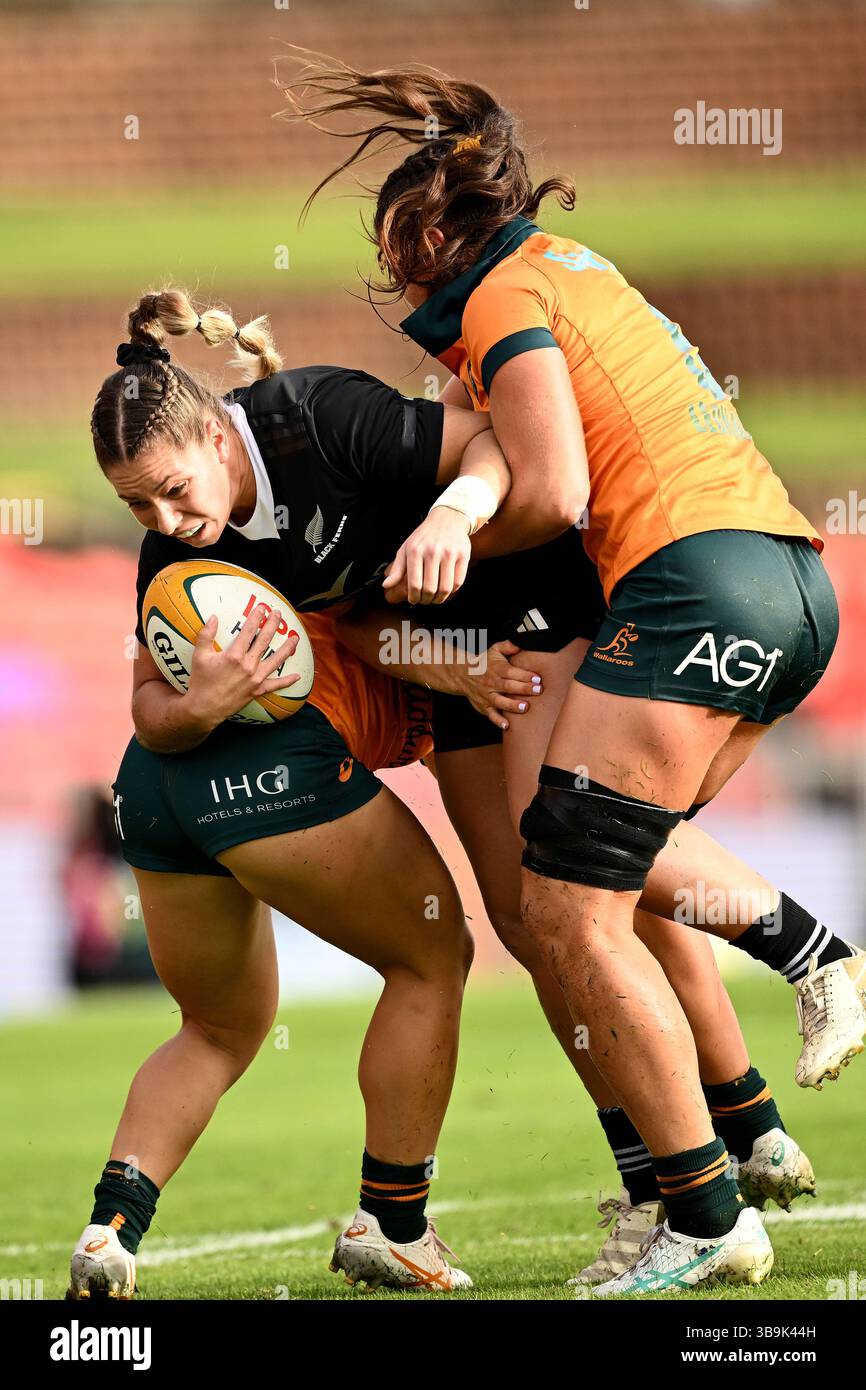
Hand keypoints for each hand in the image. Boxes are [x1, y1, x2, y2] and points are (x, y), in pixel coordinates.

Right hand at [185, 605, 300, 726]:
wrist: (204, 708)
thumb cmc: (200, 682)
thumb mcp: (199, 656)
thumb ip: (206, 635)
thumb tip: (213, 617)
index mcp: (234, 655)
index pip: (249, 631)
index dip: (256, 618)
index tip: (262, 608)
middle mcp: (248, 665)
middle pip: (265, 641)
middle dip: (273, 625)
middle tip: (279, 614)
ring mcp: (255, 679)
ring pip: (276, 660)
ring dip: (287, 648)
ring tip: (295, 638)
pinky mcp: (258, 691)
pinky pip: (275, 685)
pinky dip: (286, 681)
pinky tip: (296, 676)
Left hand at [382, 507, 471, 605]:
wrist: (448, 519)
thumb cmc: (424, 537)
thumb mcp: (406, 548)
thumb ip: (397, 569)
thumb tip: (386, 586)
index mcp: (415, 551)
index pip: (414, 584)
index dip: (414, 598)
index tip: (414, 600)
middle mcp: (432, 552)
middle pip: (430, 589)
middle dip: (426, 600)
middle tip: (425, 600)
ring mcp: (449, 554)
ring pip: (445, 588)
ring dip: (439, 599)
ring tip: (435, 598)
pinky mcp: (463, 556)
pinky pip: (458, 582)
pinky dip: (451, 591)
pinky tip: (445, 589)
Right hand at [452, 639, 542, 729]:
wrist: (462, 675)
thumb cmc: (484, 662)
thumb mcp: (494, 650)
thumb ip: (508, 646)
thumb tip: (522, 642)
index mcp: (496, 669)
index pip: (511, 671)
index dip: (524, 674)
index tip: (537, 677)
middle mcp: (491, 682)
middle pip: (508, 686)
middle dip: (523, 689)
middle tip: (538, 690)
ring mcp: (487, 696)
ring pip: (500, 701)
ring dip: (512, 705)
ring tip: (525, 707)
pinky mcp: (484, 707)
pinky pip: (491, 715)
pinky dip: (498, 721)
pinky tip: (507, 726)